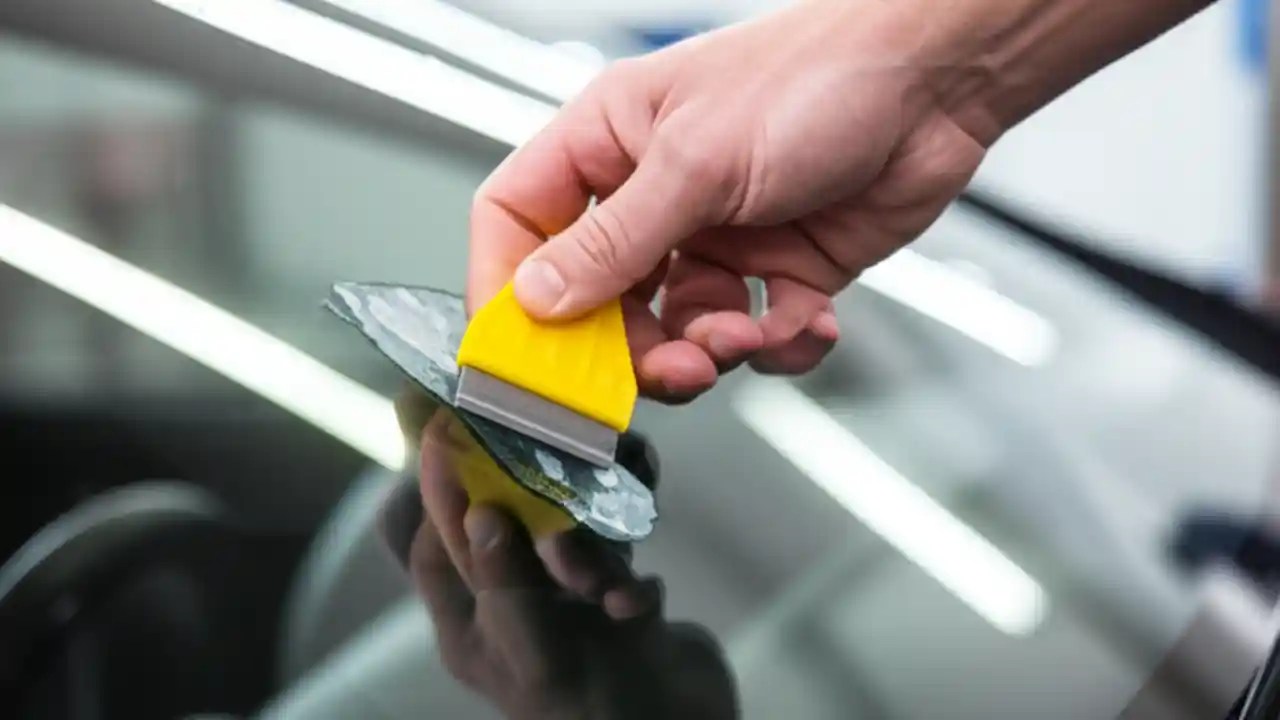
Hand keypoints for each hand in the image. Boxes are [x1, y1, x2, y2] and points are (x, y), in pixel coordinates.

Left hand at [381, 415, 737, 719]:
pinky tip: (641, 551)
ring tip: (614, 484)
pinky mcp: (619, 602)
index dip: (436, 486)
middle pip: (499, 521)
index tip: (451, 426)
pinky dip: (631, 537)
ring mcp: (568, 604)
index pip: (432, 544)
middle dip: (521, 477)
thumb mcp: (538, 651)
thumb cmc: (595, 708)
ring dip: (587, 506)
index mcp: (472, 626)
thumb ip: (504, 580)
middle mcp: (512, 608)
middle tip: (542, 429)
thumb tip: (478, 511)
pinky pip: (617, 547)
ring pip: (562, 526)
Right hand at [469, 0, 986, 401]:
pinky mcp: (782, 266)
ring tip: (746, 334)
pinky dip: (782, 343)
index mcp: (610, 143)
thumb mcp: (698, 162)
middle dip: (631, 347)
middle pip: (600, 298)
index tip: (521, 354)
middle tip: (664, 371)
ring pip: (679, 328)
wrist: (939, 79)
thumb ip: (615, 241)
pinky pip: (757, 332)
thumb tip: (536, 299)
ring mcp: (719, 234)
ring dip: (711, 348)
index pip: (520, 222)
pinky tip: (808, 323)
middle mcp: (656, 192)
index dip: (509, 289)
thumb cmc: (816, 76)